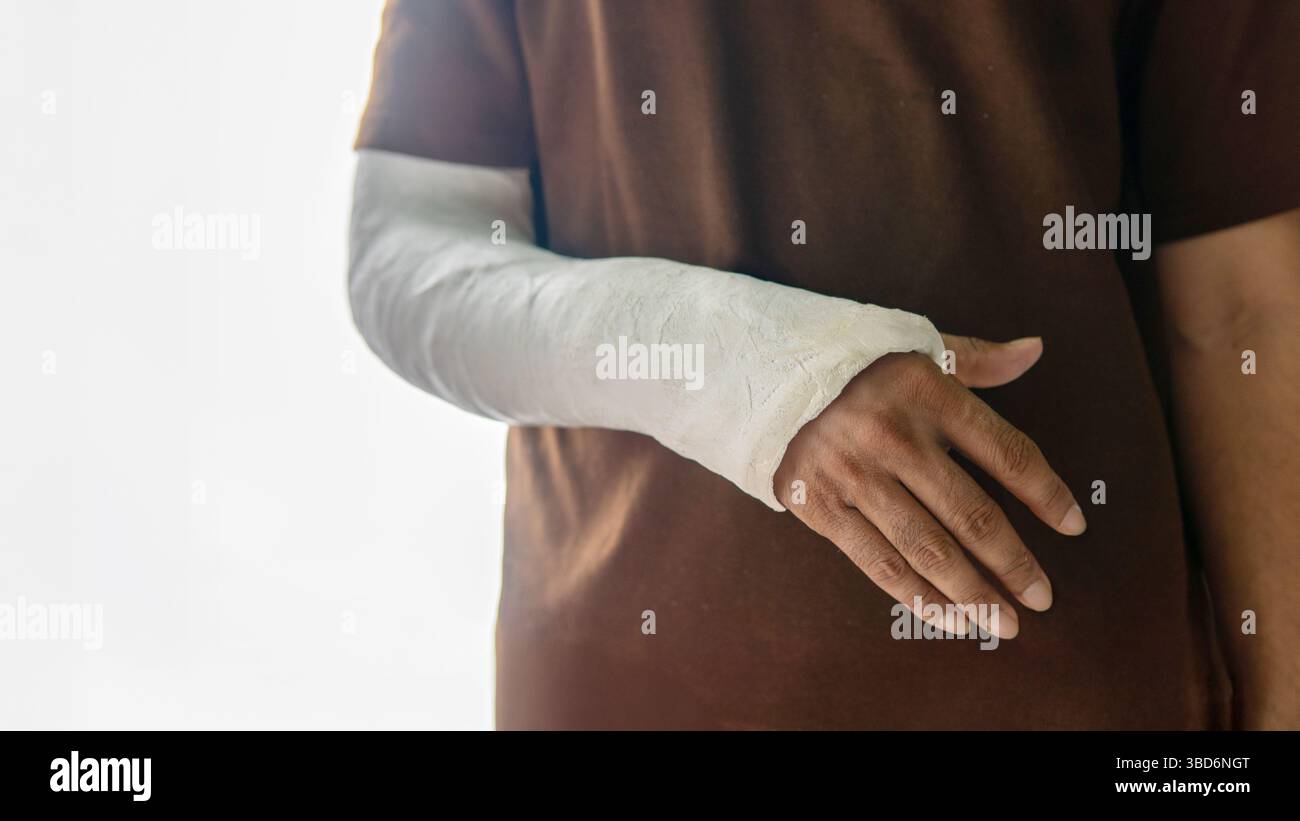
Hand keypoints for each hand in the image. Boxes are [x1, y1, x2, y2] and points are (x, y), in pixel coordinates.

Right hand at [773, 335, 1084, 637]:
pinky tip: (949, 618)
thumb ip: (979, 360)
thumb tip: (1036, 349)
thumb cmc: (855, 365)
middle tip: (1043, 598)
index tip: (1074, 526)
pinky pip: (878, 563)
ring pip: (928, 549)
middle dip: (1014, 564)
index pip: (1006, 453)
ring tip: (1005, 624)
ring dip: (973, 594)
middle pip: (972, 515)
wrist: (762, 374)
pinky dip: (918, 597)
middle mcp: (895, 439)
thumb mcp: (917, 348)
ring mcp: (855, 477)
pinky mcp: (819, 505)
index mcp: (928, 395)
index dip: (1046, 494)